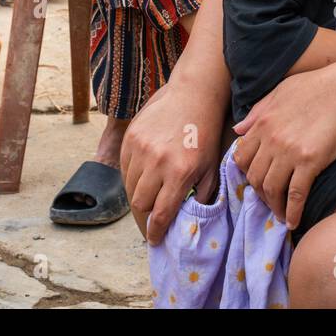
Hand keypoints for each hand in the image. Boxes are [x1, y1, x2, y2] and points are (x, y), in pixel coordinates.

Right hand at [121, 81, 223, 244]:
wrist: (192, 95)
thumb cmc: (205, 134)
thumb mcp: (211, 168)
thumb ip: (202, 197)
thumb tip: (187, 221)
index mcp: (179, 173)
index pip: (159, 214)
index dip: (155, 232)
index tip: (154, 240)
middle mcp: (157, 161)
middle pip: (140, 203)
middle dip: (145, 215)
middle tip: (152, 218)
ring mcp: (141, 148)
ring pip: (129, 186)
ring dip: (138, 196)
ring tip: (148, 197)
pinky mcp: (131, 137)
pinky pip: (124, 167)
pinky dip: (132, 176)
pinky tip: (143, 176)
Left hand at [232, 63, 335, 229]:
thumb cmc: (320, 85)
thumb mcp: (281, 91)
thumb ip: (258, 111)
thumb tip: (238, 130)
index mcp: (262, 121)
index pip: (241, 156)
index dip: (246, 172)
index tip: (256, 180)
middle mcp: (271, 138)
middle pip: (253, 176)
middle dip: (259, 193)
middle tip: (269, 201)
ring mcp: (289, 151)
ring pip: (271, 189)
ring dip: (274, 207)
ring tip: (281, 215)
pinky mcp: (310, 162)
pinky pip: (295, 195)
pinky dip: (293, 212)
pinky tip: (295, 222)